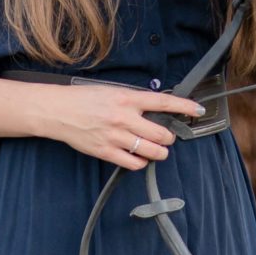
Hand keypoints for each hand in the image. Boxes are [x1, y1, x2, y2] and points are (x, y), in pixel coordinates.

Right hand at [45, 83, 206, 169]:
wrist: (59, 111)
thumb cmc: (85, 99)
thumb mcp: (112, 91)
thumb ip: (133, 100)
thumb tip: (155, 109)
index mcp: (127, 97)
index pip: (162, 102)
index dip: (183, 107)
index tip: (197, 110)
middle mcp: (124, 117)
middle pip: (161, 134)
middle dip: (169, 137)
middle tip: (167, 136)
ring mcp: (115, 136)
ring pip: (152, 151)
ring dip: (160, 152)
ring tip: (157, 149)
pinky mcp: (106, 151)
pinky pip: (134, 163)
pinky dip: (142, 162)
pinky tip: (139, 157)